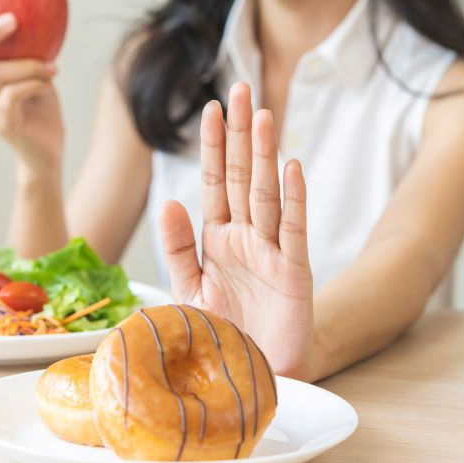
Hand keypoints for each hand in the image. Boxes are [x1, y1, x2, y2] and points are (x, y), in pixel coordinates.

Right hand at [0, 0, 64, 178]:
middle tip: (13, 19)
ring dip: (29, 64)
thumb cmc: (40, 103)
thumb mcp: (30, 68)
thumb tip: (34, 6)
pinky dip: (36, 81)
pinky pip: (14, 92)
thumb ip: (23, 45)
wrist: (48, 148)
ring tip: (51, 66)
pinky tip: (52, 80)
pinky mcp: (1, 123)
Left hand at [160, 82, 313, 378]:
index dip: (213, 145)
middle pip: (242, 176)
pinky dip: (294, 200)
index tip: (210, 107)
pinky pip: (293, 231)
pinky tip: (292, 168)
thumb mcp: (189, 288)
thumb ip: (177, 247)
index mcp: (216, 238)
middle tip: (240, 89)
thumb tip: (169, 200)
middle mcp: (244, 237)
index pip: (214, 182)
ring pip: (267, 194)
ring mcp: (270, 251)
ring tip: (262, 116)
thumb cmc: (224, 330)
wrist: (255, 373)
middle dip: (239, 134)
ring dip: (265, 155)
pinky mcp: (293, 273)